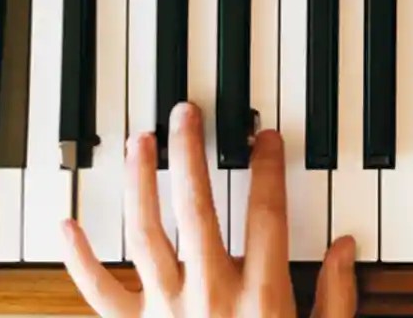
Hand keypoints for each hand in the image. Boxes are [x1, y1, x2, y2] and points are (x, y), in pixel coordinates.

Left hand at [62, 103, 357, 317]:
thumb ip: (336, 297)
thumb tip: (344, 250)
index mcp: (262, 294)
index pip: (266, 213)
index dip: (267, 167)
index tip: (264, 137)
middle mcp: (210, 294)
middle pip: (197, 209)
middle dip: (191, 155)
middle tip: (185, 114)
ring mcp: (167, 311)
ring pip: (145, 235)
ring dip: (139, 185)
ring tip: (137, 144)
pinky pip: (99, 293)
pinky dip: (79, 260)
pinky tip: (68, 225)